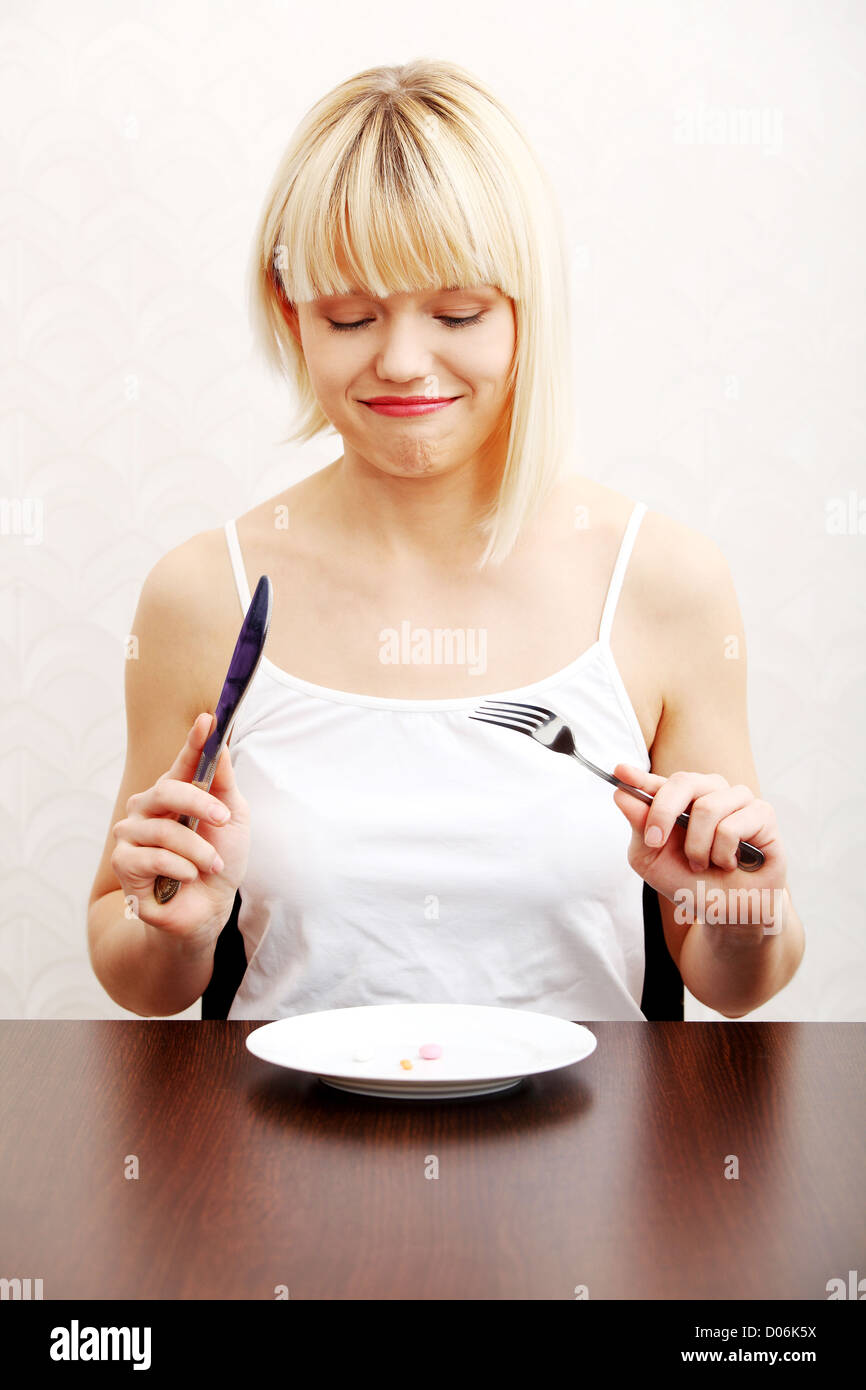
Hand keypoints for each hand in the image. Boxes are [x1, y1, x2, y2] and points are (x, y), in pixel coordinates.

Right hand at [110, 712, 249, 945]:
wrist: (208, 910)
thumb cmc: (219, 862)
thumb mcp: (232, 821)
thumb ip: (224, 783)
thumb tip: (220, 744)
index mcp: (173, 793)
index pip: (183, 762)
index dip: (194, 742)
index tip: (208, 720)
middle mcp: (146, 808)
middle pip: (167, 789)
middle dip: (201, 804)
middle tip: (223, 820)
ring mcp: (130, 834)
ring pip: (164, 829)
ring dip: (198, 851)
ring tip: (210, 866)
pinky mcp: (123, 863)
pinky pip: (152, 856)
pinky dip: (180, 868)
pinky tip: (188, 878)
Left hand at [611, 765, 787, 932]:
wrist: (728, 913)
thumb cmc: (690, 883)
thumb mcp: (653, 860)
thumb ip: (639, 827)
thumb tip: (621, 795)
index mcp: (680, 800)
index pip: (658, 782)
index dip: (639, 776)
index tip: (619, 771)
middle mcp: (709, 792)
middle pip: (683, 782)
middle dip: (663, 813)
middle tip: (656, 842)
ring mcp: (737, 799)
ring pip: (707, 807)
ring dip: (698, 847)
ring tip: (704, 864)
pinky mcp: (762, 814)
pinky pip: (732, 825)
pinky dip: (723, 853)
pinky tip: (730, 863)